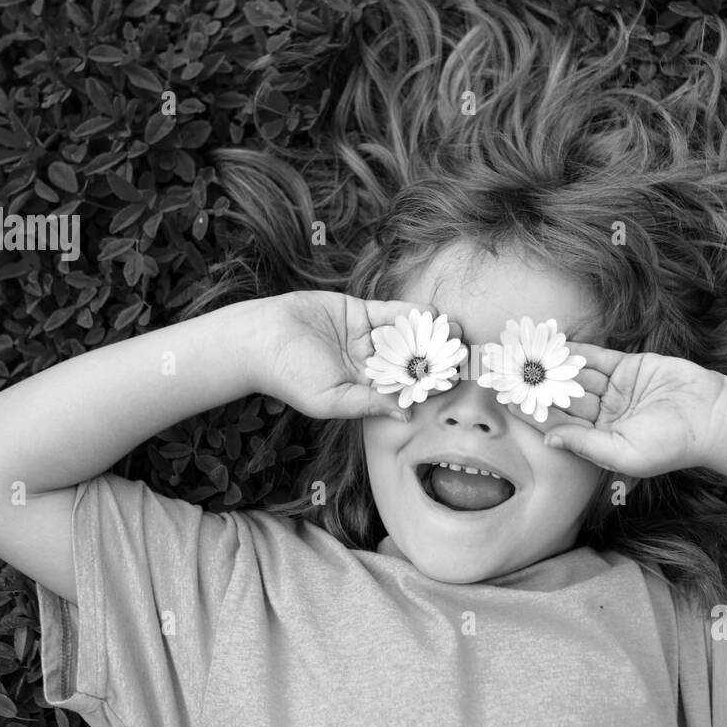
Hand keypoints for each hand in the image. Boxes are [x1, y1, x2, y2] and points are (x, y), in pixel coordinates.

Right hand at [264, 291, 458, 420]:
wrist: (260, 339)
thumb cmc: (290, 377)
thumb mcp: (332, 400)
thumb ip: (369, 404)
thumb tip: (406, 415)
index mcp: (363, 389)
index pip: (403, 388)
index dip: (428, 385)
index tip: (455, 382)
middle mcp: (368, 364)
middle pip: (409, 360)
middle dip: (436, 357)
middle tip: (465, 354)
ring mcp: (364, 337)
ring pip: (404, 335)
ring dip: (429, 334)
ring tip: (457, 332)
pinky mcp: (357, 311)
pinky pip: (389, 312)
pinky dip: (410, 313)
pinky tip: (432, 313)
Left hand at [525, 344, 726, 476]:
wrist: (712, 415)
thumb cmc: (672, 444)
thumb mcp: (625, 452)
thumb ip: (586, 445)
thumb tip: (550, 441)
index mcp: (600, 441)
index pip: (559, 425)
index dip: (533, 412)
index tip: (507, 400)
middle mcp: (604, 416)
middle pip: (563, 398)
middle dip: (537, 386)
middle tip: (508, 370)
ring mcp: (615, 391)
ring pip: (576, 376)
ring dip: (552, 365)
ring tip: (524, 352)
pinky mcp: (629, 368)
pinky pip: (597, 358)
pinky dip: (576, 351)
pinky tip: (553, 342)